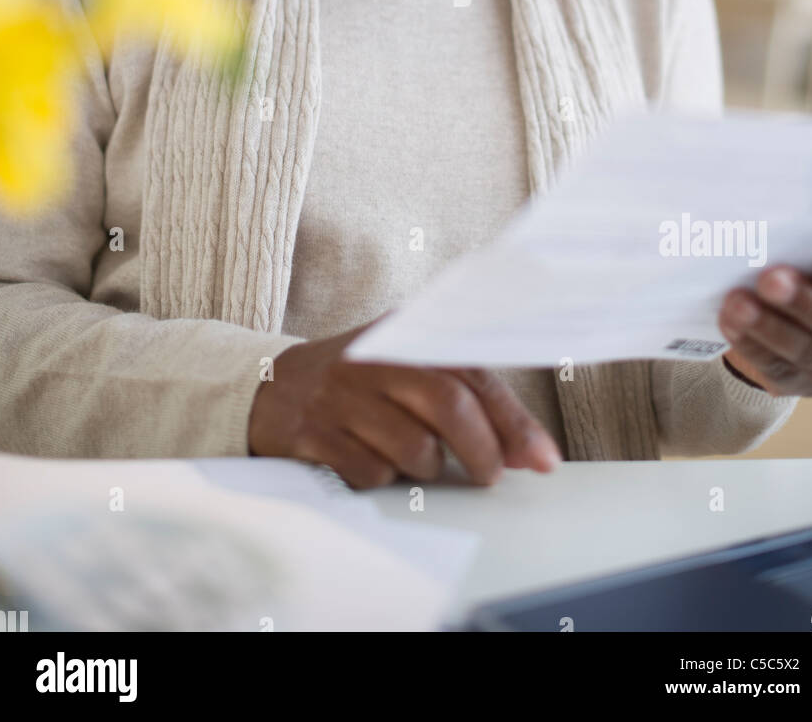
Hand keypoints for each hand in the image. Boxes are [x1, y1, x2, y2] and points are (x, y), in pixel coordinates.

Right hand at [248, 322, 560, 488]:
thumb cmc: (359, 384)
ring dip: (428, 468)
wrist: (269, 386)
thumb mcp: (405, 366)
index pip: (472, 372)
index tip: (542, 458)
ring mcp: (338, 394)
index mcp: (403, 334)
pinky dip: (385, 478)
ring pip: (412, 446)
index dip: (513, 420)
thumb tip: (523, 449)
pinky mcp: (311, 431)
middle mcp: (371, 358)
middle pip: (447, 404)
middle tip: (489, 475)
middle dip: (481, 450)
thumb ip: (463, 395)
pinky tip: (375, 464)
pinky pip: (370, 471)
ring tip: (420, 463)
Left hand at [718, 253, 811, 396]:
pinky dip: (751, 346)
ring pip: (805, 350)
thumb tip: (783, 217)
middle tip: (769, 280)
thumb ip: (807, 248)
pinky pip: (778, 369)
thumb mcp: (811, 258)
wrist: (795, 319)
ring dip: (767, 326)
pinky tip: (729, 324)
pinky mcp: (803, 382)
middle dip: (801, 302)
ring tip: (737, 303)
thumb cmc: (804, 271)